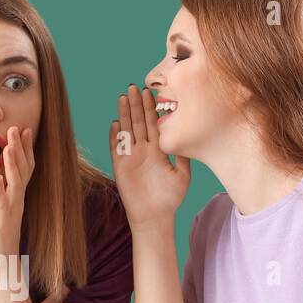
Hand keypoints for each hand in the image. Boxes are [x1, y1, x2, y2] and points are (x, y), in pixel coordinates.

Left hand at [0, 125, 33, 259]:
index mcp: (15, 196)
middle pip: (23, 170)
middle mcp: (17, 200)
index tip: (24, 128)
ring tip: (8, 146)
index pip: (23, 168)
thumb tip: (3, 176)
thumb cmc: (0, 236)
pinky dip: (1, 190)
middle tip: (17, 128)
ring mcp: (13, 211)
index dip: (24, 148)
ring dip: (13, 164)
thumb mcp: (3, 210)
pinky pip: (4, 204)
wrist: (3, 264)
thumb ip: (5, 192)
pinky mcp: (4, 223)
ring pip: (16, 184)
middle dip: (20, 149)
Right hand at [110, 84, 189, 227]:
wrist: (155, 216)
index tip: (149, 92)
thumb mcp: (182, 173)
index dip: (150, 108)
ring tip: (122, 98)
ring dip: (124, 114)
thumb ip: (182, 155)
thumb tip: (187, 135)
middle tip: (133, 87)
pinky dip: (115, 136)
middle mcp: (143, 150)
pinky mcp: (120, 166)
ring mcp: (131, 157)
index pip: (152, 123)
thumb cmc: (170, 197)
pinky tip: (115, 123)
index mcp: (158, 149)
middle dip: (135, 104)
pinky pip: (116, 148)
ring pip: (126, 130)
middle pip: (138, 122)